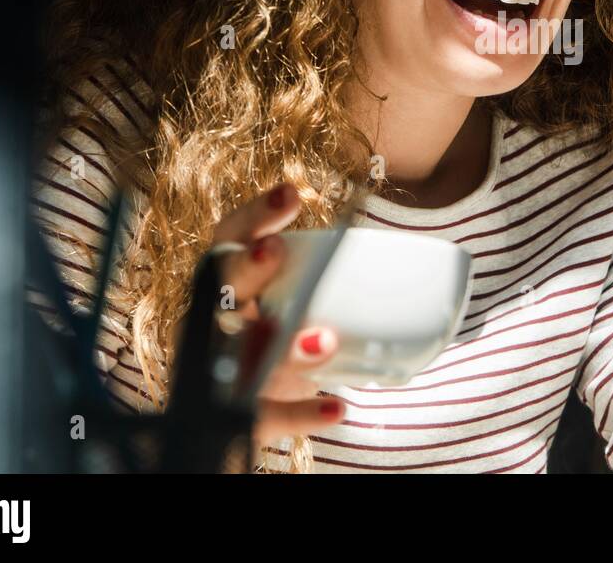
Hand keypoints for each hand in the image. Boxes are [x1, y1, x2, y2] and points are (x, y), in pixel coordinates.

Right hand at [208, 182, 344, 452]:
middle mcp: (213, 321)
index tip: (291, 194)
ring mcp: (219, 370)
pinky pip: (264, 418)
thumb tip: (400, 254)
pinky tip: (336, 408)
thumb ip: (314, 280)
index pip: (228, 239)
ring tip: (325, 338)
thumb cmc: (271, 342)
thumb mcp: (285, 303)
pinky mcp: (237, 417)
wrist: (235, 414)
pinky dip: (300, 414)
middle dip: (246, 270)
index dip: (254, 216)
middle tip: (274, 251)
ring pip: (242, 357)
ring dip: (283, 347)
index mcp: (226, 285)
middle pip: (221, 291)